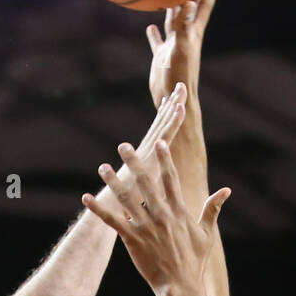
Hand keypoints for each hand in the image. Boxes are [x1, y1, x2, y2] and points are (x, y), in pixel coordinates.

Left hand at [82, 138, 229, 292]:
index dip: (164, 159)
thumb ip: (212, 209)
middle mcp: (161, 215)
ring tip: (103, 167)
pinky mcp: (132, 240)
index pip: (170, 179)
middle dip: (134, 162)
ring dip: (113, 181)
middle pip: (145, 182)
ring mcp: (146, 227)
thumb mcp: (207, 233)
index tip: (159, 142)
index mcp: (179, 211)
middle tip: (123, 145)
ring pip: (126, 199)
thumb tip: (226, 190)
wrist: (180, 286)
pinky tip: (87, 198)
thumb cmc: (194, 262)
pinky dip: (99, 209)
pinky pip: (112, 221)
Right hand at [94, 81, 186, 212]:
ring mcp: (149, 152)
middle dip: (171, 104)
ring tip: (182, 89)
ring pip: (164, 125)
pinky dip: (173, 122)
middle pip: (162, 123)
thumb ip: (144, 188)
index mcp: (147, 157)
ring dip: (174, 106)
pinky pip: (166, 136)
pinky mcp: (152, 156)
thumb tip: (146, 190)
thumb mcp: (139, 194)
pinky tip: (181, 109)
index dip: (166, 116)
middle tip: (181, 86)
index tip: (172, 101)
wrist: (114, 209)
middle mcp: (147, 151)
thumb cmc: (124, 206)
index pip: (159, 132)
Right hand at [147, 0, 224, 112]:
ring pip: (174, 21)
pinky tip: (150, 27)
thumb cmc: (180, 75)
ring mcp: (173, 46)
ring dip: (173, 9)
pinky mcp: (161, 57)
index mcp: (193, 32)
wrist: (173, 98)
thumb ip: (184, 25)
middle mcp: (185, 36)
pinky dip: (154, 34)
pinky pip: (158, 41)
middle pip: (191, 8)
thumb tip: (190, 2)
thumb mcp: (182, 47)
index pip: (204, 5)